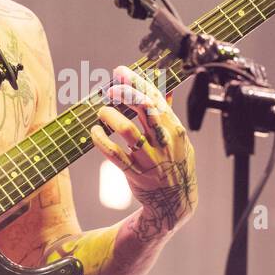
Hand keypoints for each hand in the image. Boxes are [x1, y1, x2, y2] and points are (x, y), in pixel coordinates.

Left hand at [90, 65, 197, 237]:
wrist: (175, 203)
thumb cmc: (175, 165)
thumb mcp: (179, 141)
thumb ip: (169, 115)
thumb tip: (166, 90)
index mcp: (174, 129)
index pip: (156, 99)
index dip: (138, 82)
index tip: (121, 71)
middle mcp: (164, 142)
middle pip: (145, 109)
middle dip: (126, 94)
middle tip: (111, 88)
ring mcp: (150, 158)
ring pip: (128, 131)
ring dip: (111, 117)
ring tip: (102, 112)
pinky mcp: (135, 174)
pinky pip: (115, 155)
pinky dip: (102, 142)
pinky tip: (94, 132)